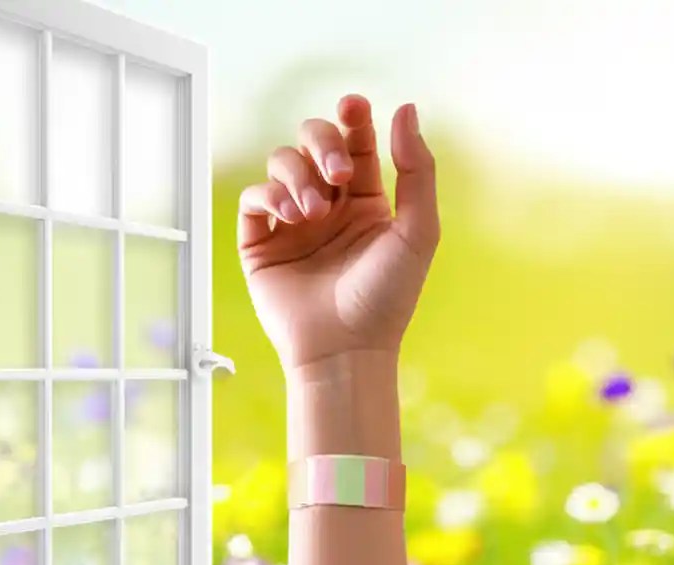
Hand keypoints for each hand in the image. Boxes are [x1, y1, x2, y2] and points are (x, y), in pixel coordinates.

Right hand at [237, 95, 438, 371]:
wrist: (346, 349)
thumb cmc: (388, 297)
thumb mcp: (418, 231)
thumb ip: (417, 170)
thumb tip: (404, 109)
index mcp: (369, 201)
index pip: (357, 142)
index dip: (353, 118)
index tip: (354, 105)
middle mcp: (330, 206)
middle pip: (314, 141)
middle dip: (322, 143)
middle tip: (338, 173)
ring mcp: (294, 223)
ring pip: (282, 163)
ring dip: (297, 175)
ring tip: (314, 212)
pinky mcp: (261, 242)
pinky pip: (255, 198)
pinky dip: (269, 195)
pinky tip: (291, 215)